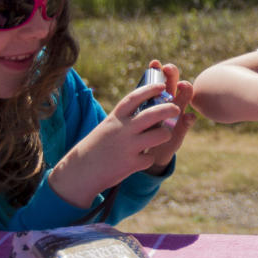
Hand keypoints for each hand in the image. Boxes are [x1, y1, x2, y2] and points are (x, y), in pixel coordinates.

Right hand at [49, 60, 194, 206]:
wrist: (80, 172)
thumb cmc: (98, 146)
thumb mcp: (108, 126)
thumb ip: (126, 118)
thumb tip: (150, 107)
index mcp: (115, 117)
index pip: (135, 97)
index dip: (150, 89)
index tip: (162, 85)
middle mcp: (122, 129)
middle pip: (153, 114)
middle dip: (169, 109)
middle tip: (176, 108)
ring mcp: (127, 147)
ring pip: (160, 134)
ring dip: (165, 134)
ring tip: (162, 135)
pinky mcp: (130, 164)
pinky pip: (150, 158)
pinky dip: (148, 159)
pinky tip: (142, 159)